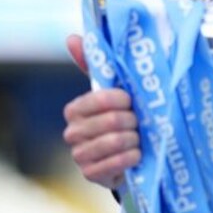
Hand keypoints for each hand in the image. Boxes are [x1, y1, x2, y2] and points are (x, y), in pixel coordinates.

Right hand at [63, 34, 140, 188]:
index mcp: (76, 109)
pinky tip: (137, 154)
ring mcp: (80, 155)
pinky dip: (131, 157)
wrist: (129, 157)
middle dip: (132, 121)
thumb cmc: (122, 119)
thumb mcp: (114, 93)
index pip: (100, 99)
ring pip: (114, 142)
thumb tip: (72, 37)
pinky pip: (114, 163)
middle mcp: (73, 132)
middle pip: (111, 121)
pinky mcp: (90, 174)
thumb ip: (96, 66)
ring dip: (134, 139)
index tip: (132, 100)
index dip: (122, 100)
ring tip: (140, 138)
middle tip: (140, 122)